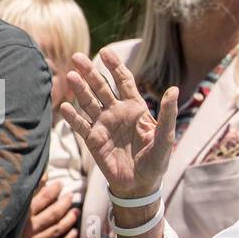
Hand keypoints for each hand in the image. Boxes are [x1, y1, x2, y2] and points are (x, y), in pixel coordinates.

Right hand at [13, 180, 79, 237]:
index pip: (42, 198)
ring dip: (69, 219)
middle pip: (53, 214)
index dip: (53, 190)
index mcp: (20, 214)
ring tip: (76, 211)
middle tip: (70, 196)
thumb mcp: (4, 204)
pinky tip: (74, 232)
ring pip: (57, 229)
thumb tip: (42, 174)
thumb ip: (24, 190)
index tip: (59, 184)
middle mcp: (28, 228)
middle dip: (64, 204)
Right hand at [61, 48, 177, 199]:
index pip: (123, 81)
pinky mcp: (93, 140)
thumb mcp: (165, 138)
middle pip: (101, 87)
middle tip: (77, 57)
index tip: (105, 51)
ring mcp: (103, 125)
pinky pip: (80, 125)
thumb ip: (167, 114)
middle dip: (90, 72)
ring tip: (70, 76)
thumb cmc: (155, 162)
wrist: (139, 186)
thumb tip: (174, 90)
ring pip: (88, 102)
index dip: (115, 66)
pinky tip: (64, 107)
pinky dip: (72, 117)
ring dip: (79, 90)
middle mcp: (117, 112)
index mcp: (135, 108)